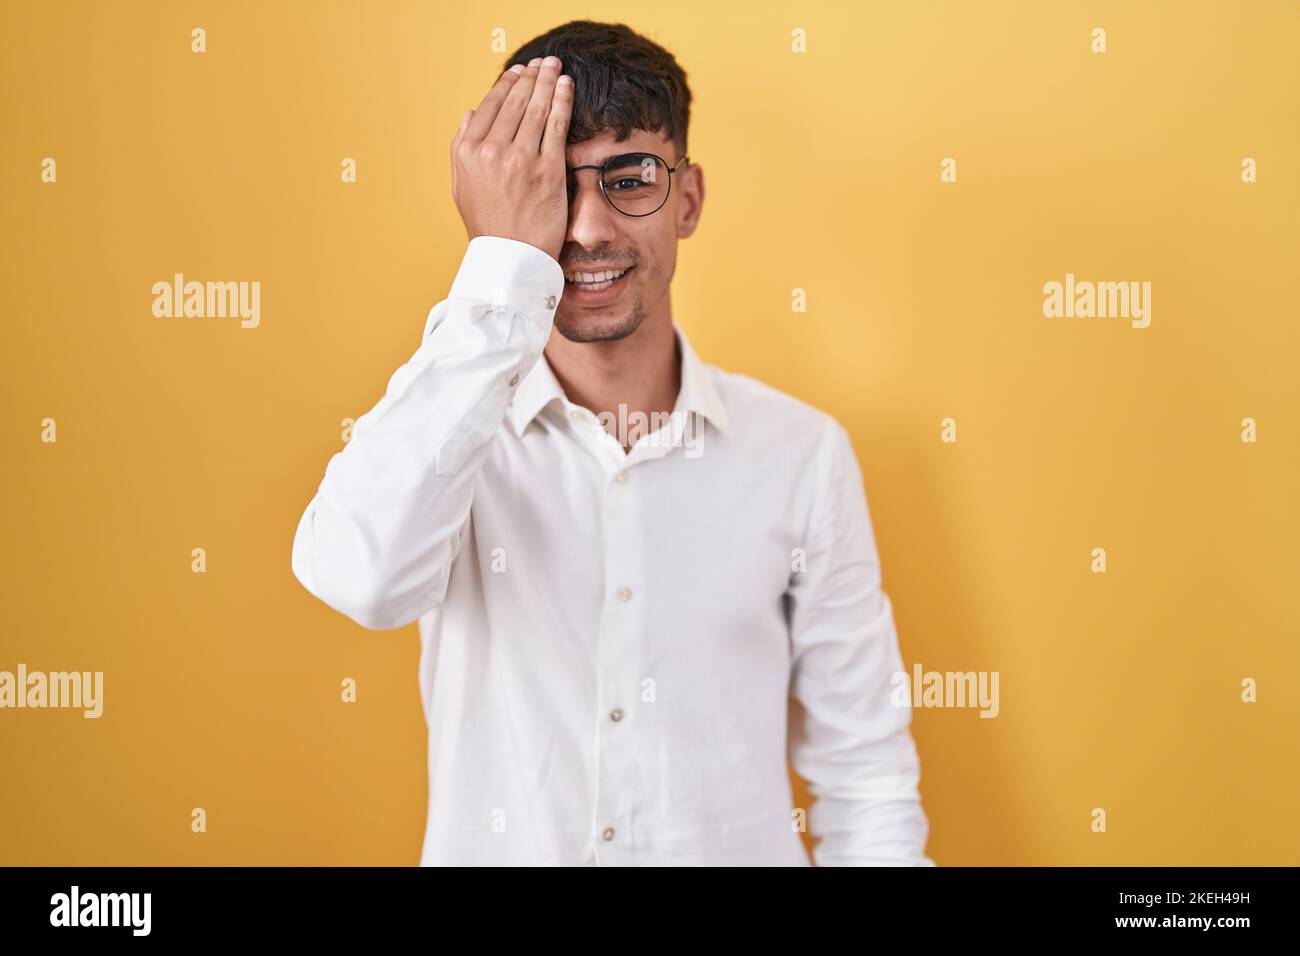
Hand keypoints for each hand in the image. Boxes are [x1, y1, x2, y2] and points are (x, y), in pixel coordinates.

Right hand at [450, 56, 572, 261]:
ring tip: (554, 66)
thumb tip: (470, 113)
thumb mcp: (460, 186)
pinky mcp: (548, 170)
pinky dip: (562, 100)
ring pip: (536, 108)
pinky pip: (556, 125)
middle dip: (530, 76)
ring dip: (547, 81)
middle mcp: (492, 151)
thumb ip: (461, 147)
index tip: (517, 73)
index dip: (505, 85)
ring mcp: (521, 159)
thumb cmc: (487, 225)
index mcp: (468, 153)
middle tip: (542, 62)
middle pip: (514, 102)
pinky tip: (566, 86)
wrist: (510, 258)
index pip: (489, 107)